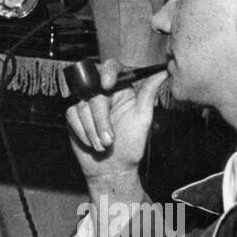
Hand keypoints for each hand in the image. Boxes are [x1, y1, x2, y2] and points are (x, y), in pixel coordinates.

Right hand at [65, 59, 166, 181]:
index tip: (107, 85)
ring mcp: (86, 103)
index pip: (112, 68)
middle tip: (109, 141)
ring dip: (93, 131)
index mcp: (121, 89)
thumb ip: (148, 92)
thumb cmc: (131, 144)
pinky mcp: (73, 115)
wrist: (112, 168)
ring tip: (103, 145)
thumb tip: (163, 71)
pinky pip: (72, 116)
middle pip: (95, 94)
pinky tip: (91, 143)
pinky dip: (82, 132)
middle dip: (101, 120)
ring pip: (83, 107)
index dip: (107, 72)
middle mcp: (102, 93)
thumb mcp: (143, 118)